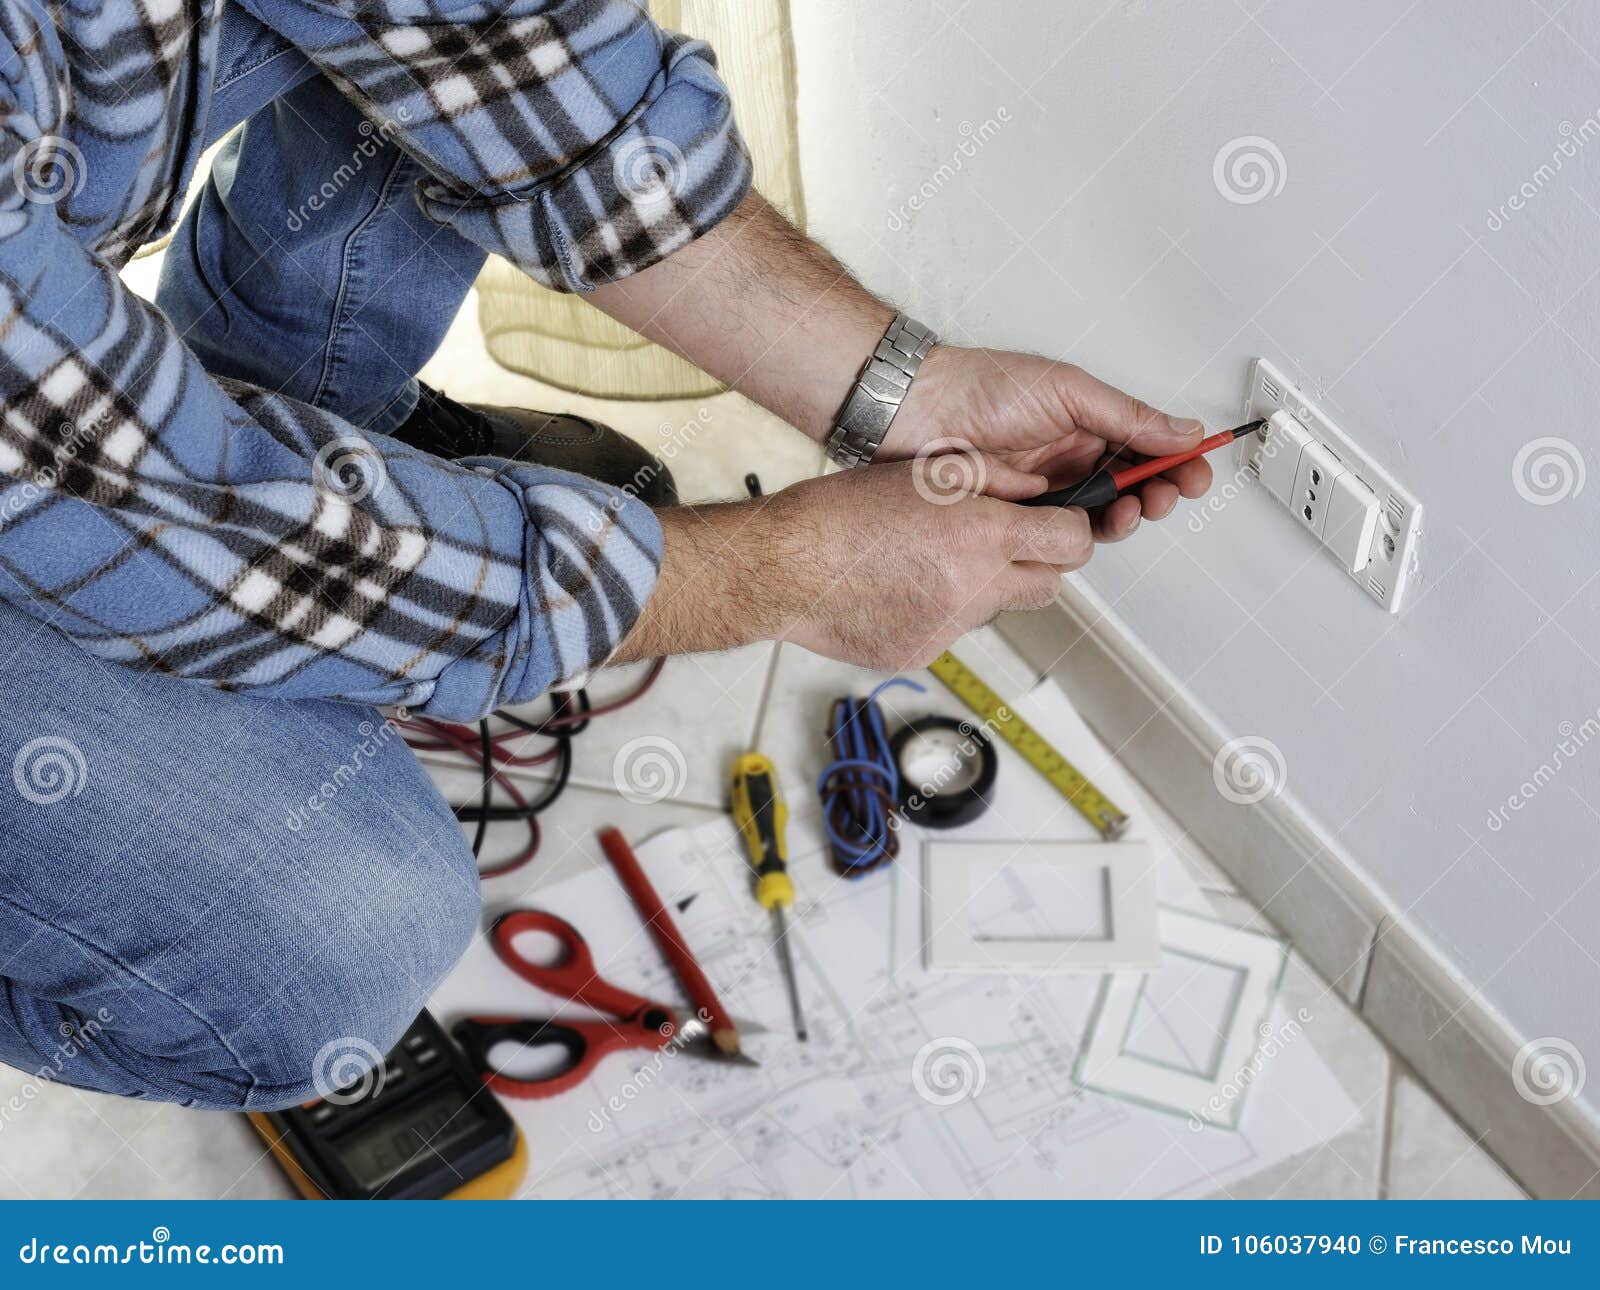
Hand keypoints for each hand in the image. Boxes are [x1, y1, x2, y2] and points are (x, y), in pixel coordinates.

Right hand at [765, 458, 1084, 670]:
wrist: (785, 569)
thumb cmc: (842, 515)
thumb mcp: (926, 471)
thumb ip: (994, 479)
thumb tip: (1036, 492)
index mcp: (980, 536)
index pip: (1070, 543)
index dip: (1069, 530)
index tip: (1058, 524)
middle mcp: (973, 588)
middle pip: (1049, 586)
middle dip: (1037, 564)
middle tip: (1003, 544)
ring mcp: (949, 628)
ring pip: (997, 609)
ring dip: (983, 587)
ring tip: (932, 562)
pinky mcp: (923, 653)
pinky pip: (953, 632)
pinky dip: (940, 612)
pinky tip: (903, 589)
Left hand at [883, 346, 1213, 541]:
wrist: (916, 411)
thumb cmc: (981, 386)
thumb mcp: (1068, 391)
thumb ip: (1128, 417)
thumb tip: (1183, 430)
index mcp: (1088, 424)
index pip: (1147, 450)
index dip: (1177, 465)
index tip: (1196, 475)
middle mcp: (1070, 460)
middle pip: (1130, 491)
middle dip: (1155, 497)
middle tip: (1161, 498)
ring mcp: (1045, 492)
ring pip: (1098, 521)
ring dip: (1121, 520)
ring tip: (1125, 511)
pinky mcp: (1017, 520)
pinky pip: (1055, 538)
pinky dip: (1073, 538)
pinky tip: (1080, 527)